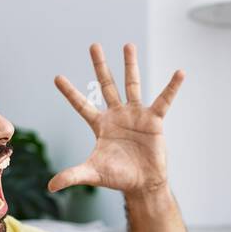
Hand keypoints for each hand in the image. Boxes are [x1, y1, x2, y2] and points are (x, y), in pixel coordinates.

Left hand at [49, 43, 184, 199]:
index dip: (70, 92)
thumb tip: (51, 186)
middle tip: (94, 46)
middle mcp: (117, 115)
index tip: (57, 78)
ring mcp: (136, 115)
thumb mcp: (93, 174)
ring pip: (132, 85)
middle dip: (100, 66)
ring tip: (127, 45)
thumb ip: (73, 175)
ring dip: (130, 65)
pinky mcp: (154, 120)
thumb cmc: (118, 177)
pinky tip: (180, 73)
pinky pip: (164, 100)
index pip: (82, 105)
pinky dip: (172, 87)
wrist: (143, 184)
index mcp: (100, 125)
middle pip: (106, 86)